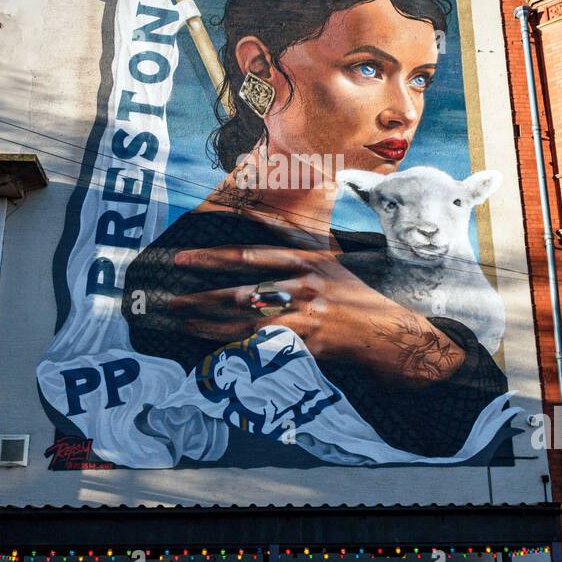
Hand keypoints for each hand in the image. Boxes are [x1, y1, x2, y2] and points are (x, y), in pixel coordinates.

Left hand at [165, 245, 464, 383]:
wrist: (390, 332)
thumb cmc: (355, 294)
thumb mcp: (328, 258)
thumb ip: (291, 236)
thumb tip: (255, 212)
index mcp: (307, 260)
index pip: (248, 256)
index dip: (212, 258)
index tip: (182, 258)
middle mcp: (305, 287)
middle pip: (241, 292)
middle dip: (202, 297)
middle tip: (172, 300)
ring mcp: (307, 319)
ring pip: (247, 323)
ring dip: (211, 324)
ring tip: (184, 322)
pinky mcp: (309, 346)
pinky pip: (263, 348)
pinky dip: (236, 348)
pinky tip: (213, 348)